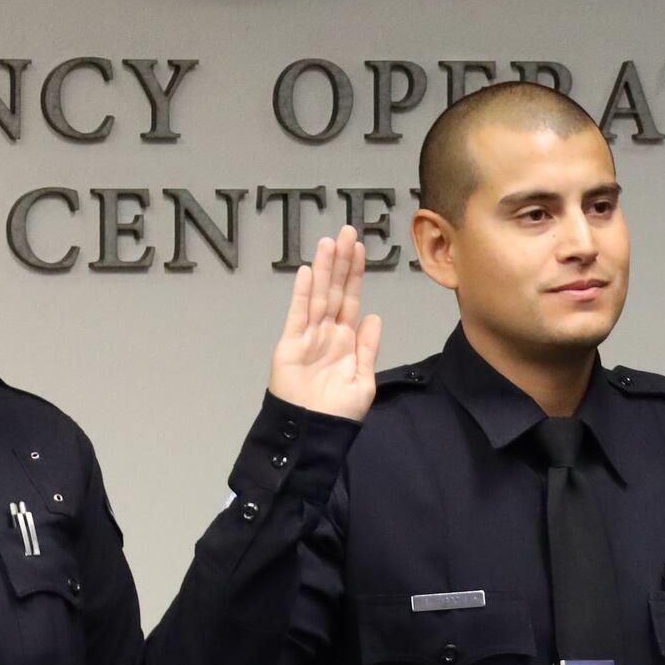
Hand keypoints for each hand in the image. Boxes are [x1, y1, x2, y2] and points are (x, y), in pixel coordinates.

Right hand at [268, 225, 382, 420]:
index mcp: (346, 340)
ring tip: (329, 243)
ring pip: (318, 296)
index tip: (359, 249)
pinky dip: (303, 293)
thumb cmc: (338, 413)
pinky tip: (308, 272)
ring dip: (324, 269)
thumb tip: (374, 316)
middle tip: (347, 232)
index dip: (355, 274)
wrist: (313, 433)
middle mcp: (326, 333)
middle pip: (335, 290)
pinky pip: (298, 314)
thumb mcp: (362, 380)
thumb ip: (367, 348)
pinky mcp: (290, 344)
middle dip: (341, 262)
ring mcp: (307, 336)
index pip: (352, 299)